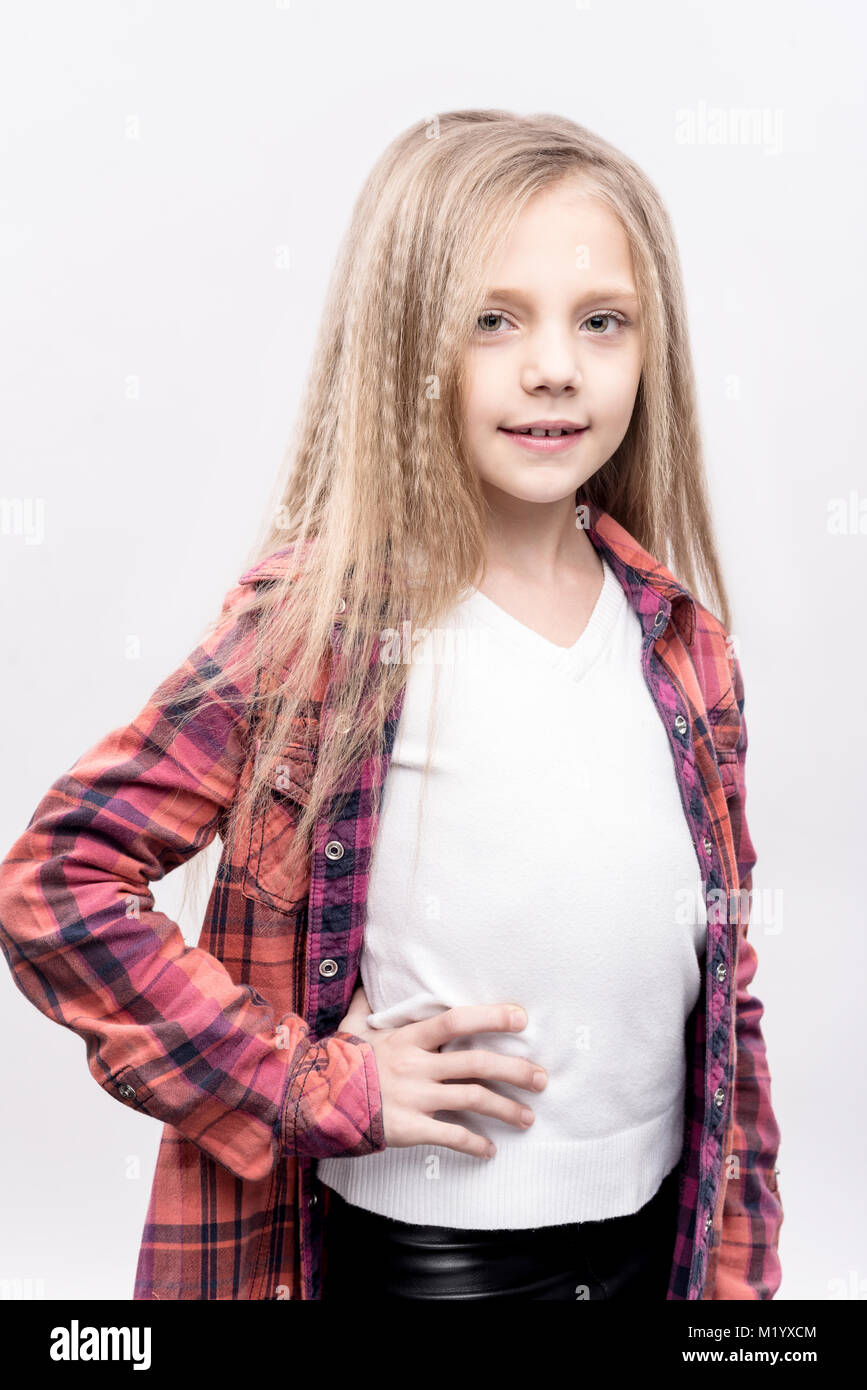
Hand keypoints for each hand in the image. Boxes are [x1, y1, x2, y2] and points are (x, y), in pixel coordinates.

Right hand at [338, 983, 546, 1158]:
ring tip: (528, 1117)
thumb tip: (362, 981)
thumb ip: (365, 1006)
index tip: (523, 1017)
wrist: (312, 1102)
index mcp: (408, 1037)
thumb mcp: (352, 1028)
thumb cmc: (337, 1063)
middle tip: (541, 1078)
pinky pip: (452, 1136)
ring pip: (473, 1099)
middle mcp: (416, 1064)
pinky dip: (475, 1145)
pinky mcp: (409, 1128)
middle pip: (477, 1062)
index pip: (456, 1020)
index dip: (491, 1016)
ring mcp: (414, 1097)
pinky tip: (490, 1151)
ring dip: (506, 1109)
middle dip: (515, 1070)